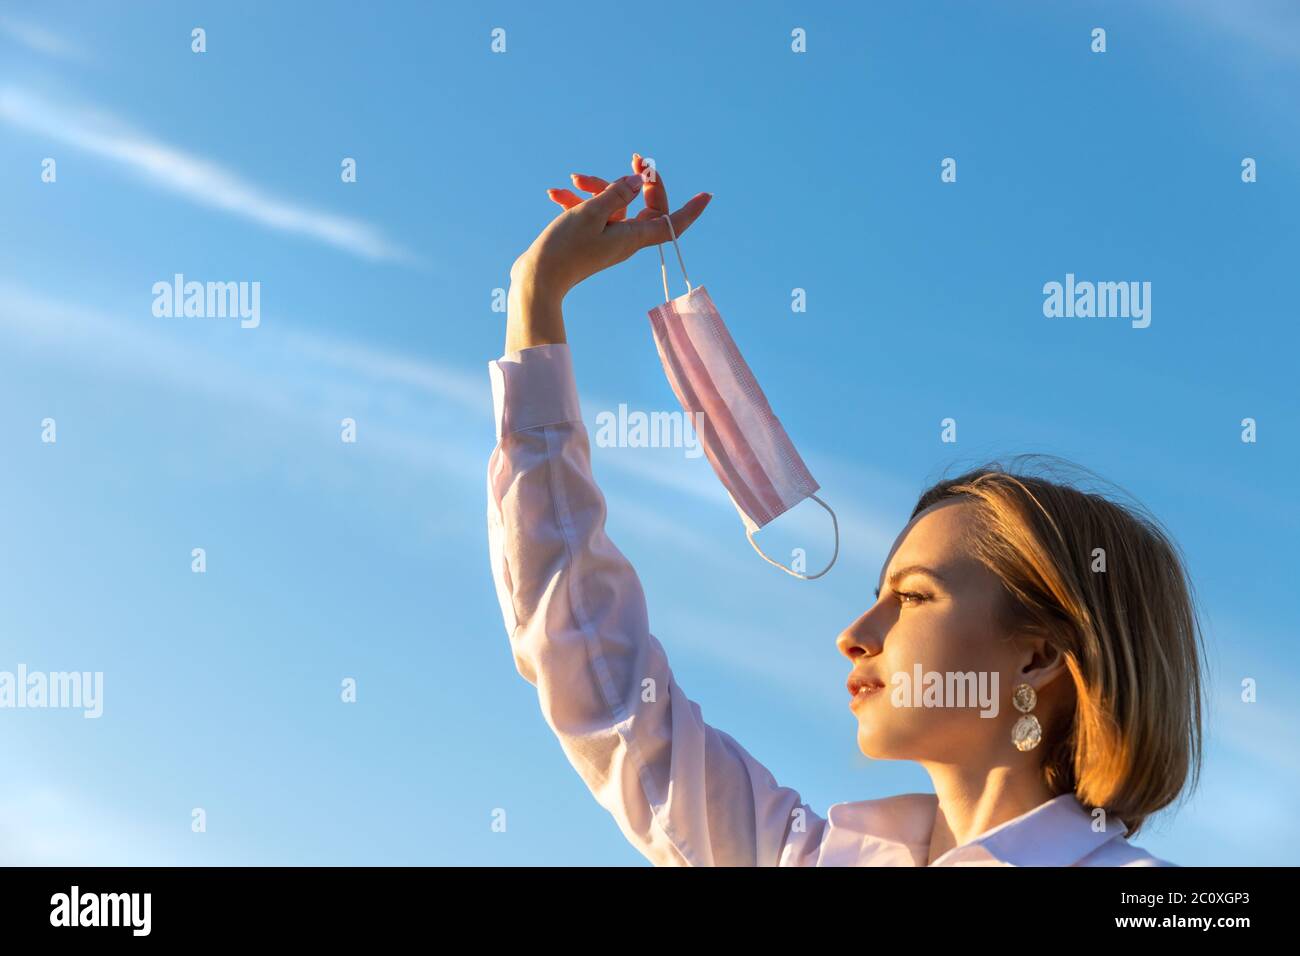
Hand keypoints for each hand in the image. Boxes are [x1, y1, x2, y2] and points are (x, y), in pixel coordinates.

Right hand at [511, 152, 710, 302]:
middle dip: (631, 181)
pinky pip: (591, 213)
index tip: (707, 196)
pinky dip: (577, 201)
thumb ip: (616, 193)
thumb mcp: (591, 213)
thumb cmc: (564, 248)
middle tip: (634, 158)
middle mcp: (624, 239)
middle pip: (640, 204)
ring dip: (594, 188)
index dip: (690, 210)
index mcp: (633, 236)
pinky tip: (556, 193)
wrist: (535, 280)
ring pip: (611, 204)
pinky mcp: (588, 238)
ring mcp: (606, 238)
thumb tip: (636, 181)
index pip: (671, 223)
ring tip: (573, 180)